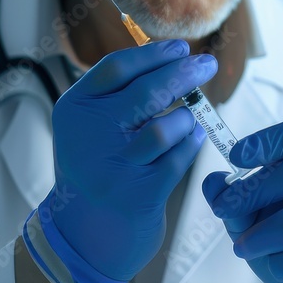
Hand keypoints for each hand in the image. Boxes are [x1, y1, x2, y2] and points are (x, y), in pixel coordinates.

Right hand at [32, 39, 216, 282]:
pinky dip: (191, 144)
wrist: (82, 234)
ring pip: (165, 129)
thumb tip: (173, 56)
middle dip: (183, 74)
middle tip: (207, 66)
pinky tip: (194, 138)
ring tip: (191, 118)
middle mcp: (89, 136)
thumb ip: (119, 93)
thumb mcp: (90, 126)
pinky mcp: (138, 196)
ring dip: (186, 118)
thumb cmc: (99, 168)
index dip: (154, 54)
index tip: (181, 48)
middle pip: (146, 93)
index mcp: (74, 110)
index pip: (117, 68)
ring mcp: (114, 169)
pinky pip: (178, 159)